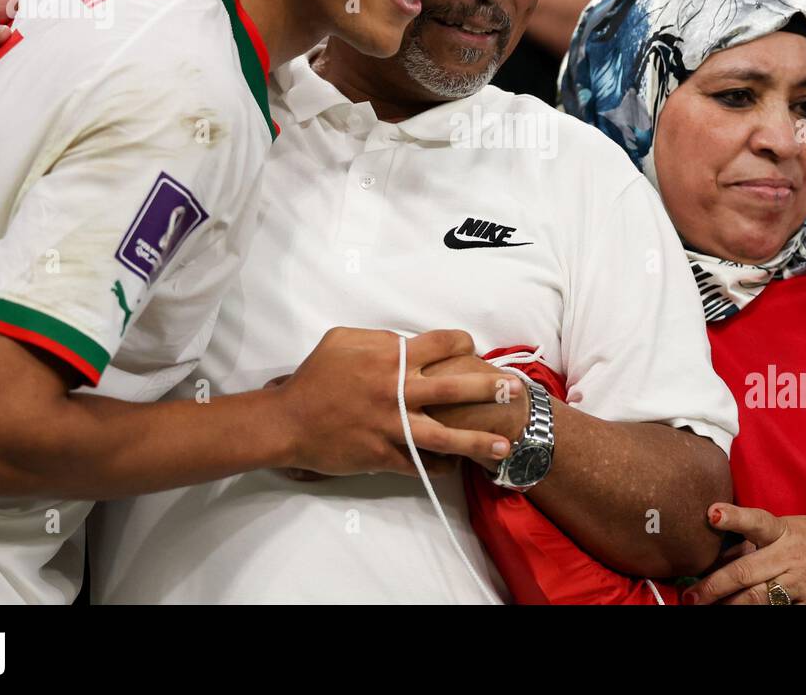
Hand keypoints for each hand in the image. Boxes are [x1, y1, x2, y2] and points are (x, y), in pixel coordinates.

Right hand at [267, 328, 522, 478]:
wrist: (289, 420)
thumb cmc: (315, 376)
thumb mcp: (342, 339)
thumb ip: (378, 338)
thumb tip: (403, 340)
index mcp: (390, 360)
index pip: (439, 344)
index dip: (460, 343)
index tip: (471, 347)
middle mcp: (398, 392)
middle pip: (454, 390)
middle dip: (489, 390)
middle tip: (516, 391)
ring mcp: (392, 427)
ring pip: (444, 436)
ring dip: (476, 442)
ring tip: (504, 447)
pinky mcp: (383, 456)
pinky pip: (419, 464)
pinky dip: (439, 466)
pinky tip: (455, 468)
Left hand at [683, 503, 805, 604]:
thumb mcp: (787, 530)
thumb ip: (751, 544)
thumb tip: (715, 555)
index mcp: (783, 533)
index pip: (756, 522)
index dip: (734, 518)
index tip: (712, 514)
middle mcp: (790, 558)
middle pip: (747, 572)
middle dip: (714, 586)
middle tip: (692, 596)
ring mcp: (801, 585)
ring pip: (759, 599)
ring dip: (730, 606)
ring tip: (709, 609)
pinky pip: (780, 614)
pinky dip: (759, 615)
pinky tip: (741, 615)